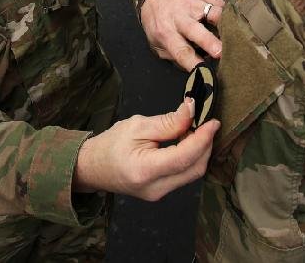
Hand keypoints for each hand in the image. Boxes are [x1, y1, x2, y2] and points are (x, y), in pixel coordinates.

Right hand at [72, 99, 219, 200]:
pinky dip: (191, 158)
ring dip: (200, 151)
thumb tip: (192, 111)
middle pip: (195, 168)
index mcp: (145, 170)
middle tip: (205, 122)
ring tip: (194, 130)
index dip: (203, 139)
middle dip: (206, 144)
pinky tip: (186, 142)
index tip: (213, 121)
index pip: (184, 157)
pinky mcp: (162, 192)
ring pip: (192, 173)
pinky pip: (184, 175)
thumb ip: (167, 121)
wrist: (92, 168)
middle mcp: (155, 188)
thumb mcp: (137, 125)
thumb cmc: (110, 144)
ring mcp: (159, 194)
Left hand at [140, 0, 223, 70]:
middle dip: (209, 42)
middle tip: (220, 52)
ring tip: (233, 34)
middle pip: (196, 31)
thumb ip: (173, 57)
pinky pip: (218, 2)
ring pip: (212, 12)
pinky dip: (227, 12)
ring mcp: (192, 3)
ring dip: (224, 24)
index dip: (193, 62)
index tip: (204, 71)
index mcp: (166, 33)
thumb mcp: (156, 43)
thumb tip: (195, 68)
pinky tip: (230, 20)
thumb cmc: (158, 23)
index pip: (181, 51)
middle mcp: (179, 18)